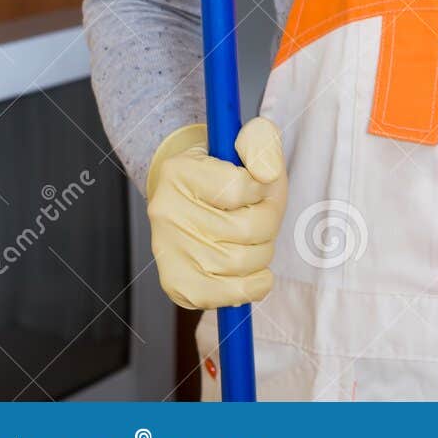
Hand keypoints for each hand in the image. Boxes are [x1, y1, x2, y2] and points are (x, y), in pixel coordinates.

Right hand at [145, 118, 287, 310]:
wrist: (190, 193)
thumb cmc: (227, 170)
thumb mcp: (248, 141)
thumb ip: (261, 143)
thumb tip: (267, 173)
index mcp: (180, 172)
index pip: (241, 187)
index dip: (263, 187)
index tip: (258, 184)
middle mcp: (166, 212)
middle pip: (248, 228)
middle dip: (270, 221)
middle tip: (261, 213)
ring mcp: (167, 250)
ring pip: (242, 262)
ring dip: (263, 251)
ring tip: (254, 238)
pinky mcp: (176, 282)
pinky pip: (221, 296)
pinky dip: (250, 288)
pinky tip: (256, 274)